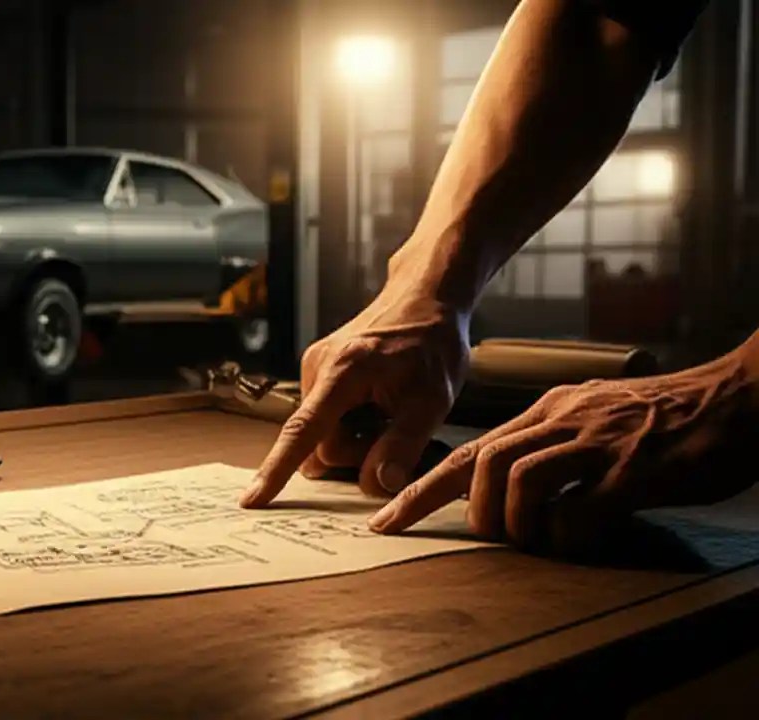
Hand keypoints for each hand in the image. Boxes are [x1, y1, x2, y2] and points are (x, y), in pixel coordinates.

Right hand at [240, 286, 469, 506]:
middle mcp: (318, 368)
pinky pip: (327, 416)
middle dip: (358, 452)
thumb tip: (378, 485)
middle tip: (396, 429)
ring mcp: (314, 368)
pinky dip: (352, 421)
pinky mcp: (319, 370)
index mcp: (342, 373)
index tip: (253, 500)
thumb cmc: (432, 344)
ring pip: (325, 432)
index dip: (278, 470)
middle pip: (323, 442)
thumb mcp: (433, 399)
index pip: (303, 432)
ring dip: (356, 437)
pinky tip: (376, 403)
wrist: (425, 297)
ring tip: (389, 411)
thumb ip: (403, 445)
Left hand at [369, 356, 758, 552]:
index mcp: (548, 411)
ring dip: (517, 524)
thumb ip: (553, 445)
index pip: (468, 450)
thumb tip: (514, 491)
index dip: (421, 489)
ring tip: (539, 540)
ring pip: (519, 481)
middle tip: (489, 536)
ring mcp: (597, 444)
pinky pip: (579, 512)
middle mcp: (563, 422)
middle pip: (483, 462)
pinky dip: (568, 538)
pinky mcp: (633, 471)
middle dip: (469, 510)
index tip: (385, 520)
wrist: (739, 397)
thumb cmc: (668, 417)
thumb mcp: (594, 418)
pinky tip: (585, 541)